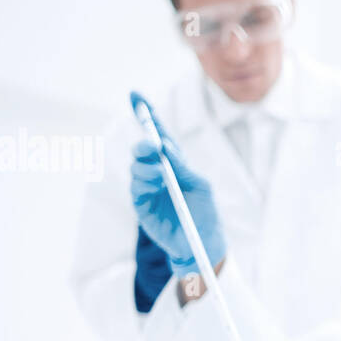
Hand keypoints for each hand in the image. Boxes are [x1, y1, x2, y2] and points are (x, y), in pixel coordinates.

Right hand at [129, 128, 226, 278]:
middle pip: (144, 150)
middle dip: (145, 145)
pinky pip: (137, 187)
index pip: (159, 136)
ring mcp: (148, 188)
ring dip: (147, 166)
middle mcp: (158, 172)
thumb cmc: (204, 215)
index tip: (135, 95)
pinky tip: (156, 180)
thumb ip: (182, 167)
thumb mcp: (200, 187)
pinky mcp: (142, 204)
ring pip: (138, 168)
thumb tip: (164, 146)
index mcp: (174, 163)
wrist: (201, 245)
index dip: (147, 115)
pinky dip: (145, 181)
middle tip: (152, 146)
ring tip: (160, 172)